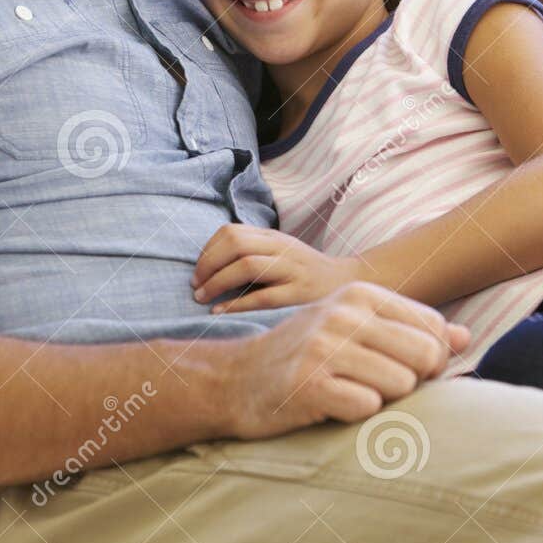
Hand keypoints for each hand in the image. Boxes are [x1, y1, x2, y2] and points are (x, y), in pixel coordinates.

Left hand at [193, 224, 362, 311]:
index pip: (231, 232)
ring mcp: (292, 270)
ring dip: (217, 282)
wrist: (347, 282)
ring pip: (247, 266)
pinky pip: (262, 297)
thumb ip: (252, 251)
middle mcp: (282, 248)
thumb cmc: (304, 271)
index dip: (208, 250)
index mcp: (273, 237)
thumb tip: (209, 264)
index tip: (198, 270)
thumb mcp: (280, 252)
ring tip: (202, 297)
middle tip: (195, 286)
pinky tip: (220, 311)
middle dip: (208, 265)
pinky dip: (236, 304)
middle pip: (235, 245)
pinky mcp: (299, 294)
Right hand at [218, 281, 470, 438]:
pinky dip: (355, 414)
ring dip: (380, 399)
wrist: (235, 379)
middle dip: (410, 380)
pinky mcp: (309, 384)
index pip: (434, 327)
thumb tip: (465, 337)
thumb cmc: (305, 355)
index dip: (429, 357)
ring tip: (347, 391)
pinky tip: (329, 405)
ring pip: (401, 384)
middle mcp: (343, 313)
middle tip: (373, 384)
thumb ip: (410, 330)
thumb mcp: (354, 329)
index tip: (398, 366)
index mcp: (359, 294)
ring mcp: (324, 347)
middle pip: (426, 356)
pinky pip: (367, 407)